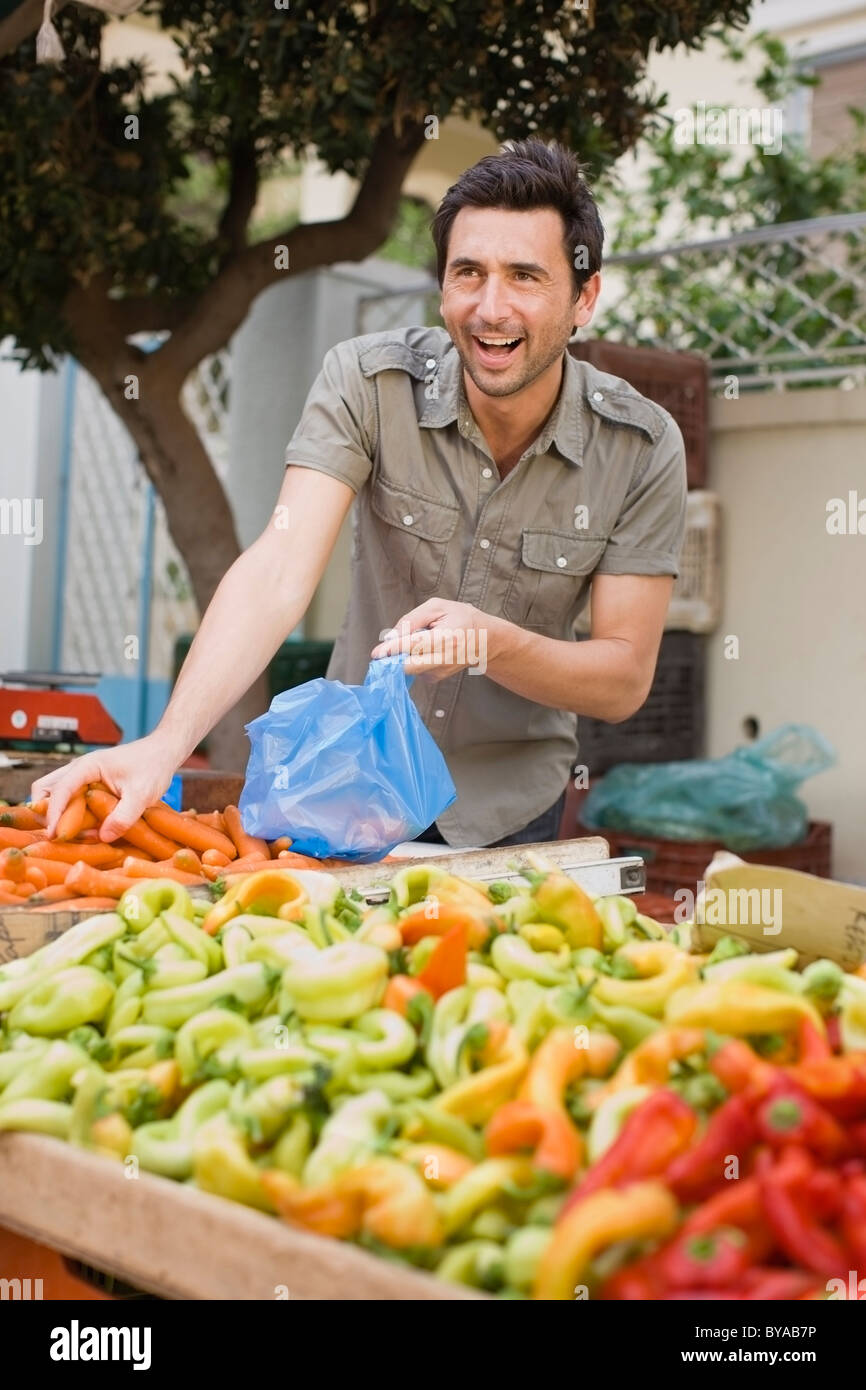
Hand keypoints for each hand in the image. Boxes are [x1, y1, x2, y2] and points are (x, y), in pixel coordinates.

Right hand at [30, 734, 181, 841]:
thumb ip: (123, 816)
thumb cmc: (153, 766)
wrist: (163, 752)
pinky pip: (70, 800)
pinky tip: (87, 829)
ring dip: (57, 814)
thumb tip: (102, 836)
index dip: (53, 814)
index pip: (60, 790)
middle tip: (58, 835)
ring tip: (74, 835)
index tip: (53, 835)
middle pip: (45, 789)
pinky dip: (71, 815)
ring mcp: (82, 777)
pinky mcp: (89, 785)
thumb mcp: (142, 795)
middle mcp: (79, 770)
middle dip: (45, 812)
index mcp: (87, 767)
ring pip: (54, 794)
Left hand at [370, 599, 496, 679]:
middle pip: (408, 666)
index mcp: (446, 638)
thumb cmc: (461, 618)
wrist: (485, 640)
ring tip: (418, 643)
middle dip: (392, 660)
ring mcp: (440, 672)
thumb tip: (390, 637)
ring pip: (408, 669)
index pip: (414, 646)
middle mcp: (444, 659)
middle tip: (382, 653)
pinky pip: (413, 671)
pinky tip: (423, 651)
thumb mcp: (437, 607)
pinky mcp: (435, 679)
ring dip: (403, 658)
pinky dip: (411, 661)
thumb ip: (411, 620)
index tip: (377, 654)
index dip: (393, 650)